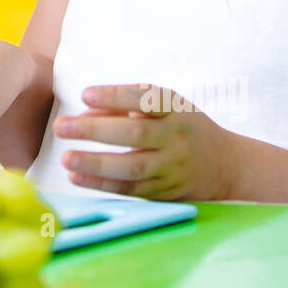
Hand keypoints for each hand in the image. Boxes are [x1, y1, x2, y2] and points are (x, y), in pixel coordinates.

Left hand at [53, 83, 240, 201]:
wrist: (226, 165)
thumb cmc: (183, 127)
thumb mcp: (166, 106)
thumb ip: (125, 104)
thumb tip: (84, 115)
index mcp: (176, 111)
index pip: (146, 99)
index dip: (116, 96)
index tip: (85, 94)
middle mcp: (176, 139)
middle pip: (136, 134)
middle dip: (95, 131)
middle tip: (62, 126)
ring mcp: (171, 168)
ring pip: (132, 168)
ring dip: (96, 164)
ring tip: (66, 158)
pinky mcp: (164, 193)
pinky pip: (131, 190)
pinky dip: (102, 185)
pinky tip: (76, 177)